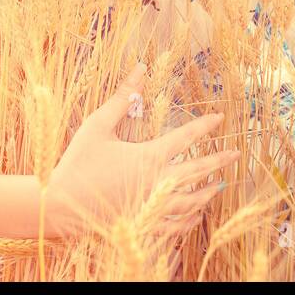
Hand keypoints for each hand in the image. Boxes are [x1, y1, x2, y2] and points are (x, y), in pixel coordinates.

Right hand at [45, 61, 239, 240]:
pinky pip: (175, 226)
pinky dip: (189, 220)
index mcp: (148, 157)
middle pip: (197, 172)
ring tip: (217, 187)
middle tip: (234, 155)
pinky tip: (195, 216)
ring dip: (206, 193)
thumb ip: (122, 97)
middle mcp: (156, 183)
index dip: (204, 126)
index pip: (186, 138)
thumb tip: (141, 69)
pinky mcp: (143, 226)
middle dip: (218, 162)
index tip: (220, 118)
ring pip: (190, 202)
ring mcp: (151, 208)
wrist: (59, 206)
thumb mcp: (97, 125)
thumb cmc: (77, 162)